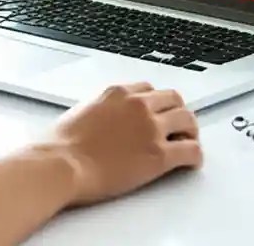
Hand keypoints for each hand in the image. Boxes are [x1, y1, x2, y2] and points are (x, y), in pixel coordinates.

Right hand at [48, 82, 202, 206]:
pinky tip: (191, 163)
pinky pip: (191, 150)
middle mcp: (138, 105)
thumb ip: (100, 111)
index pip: (149, 89)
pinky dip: (195, 156)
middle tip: (178, 126)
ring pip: (187, 120)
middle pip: (174, 99)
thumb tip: (103, 121)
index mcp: (117, 93)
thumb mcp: (79, 113)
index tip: (156, 112)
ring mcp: (151, 128)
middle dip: (177, 112)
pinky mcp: (159, 155)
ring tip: (188, 142)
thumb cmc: (58, 146)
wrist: (60, 165)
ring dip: (190, 131)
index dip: (155, 103)